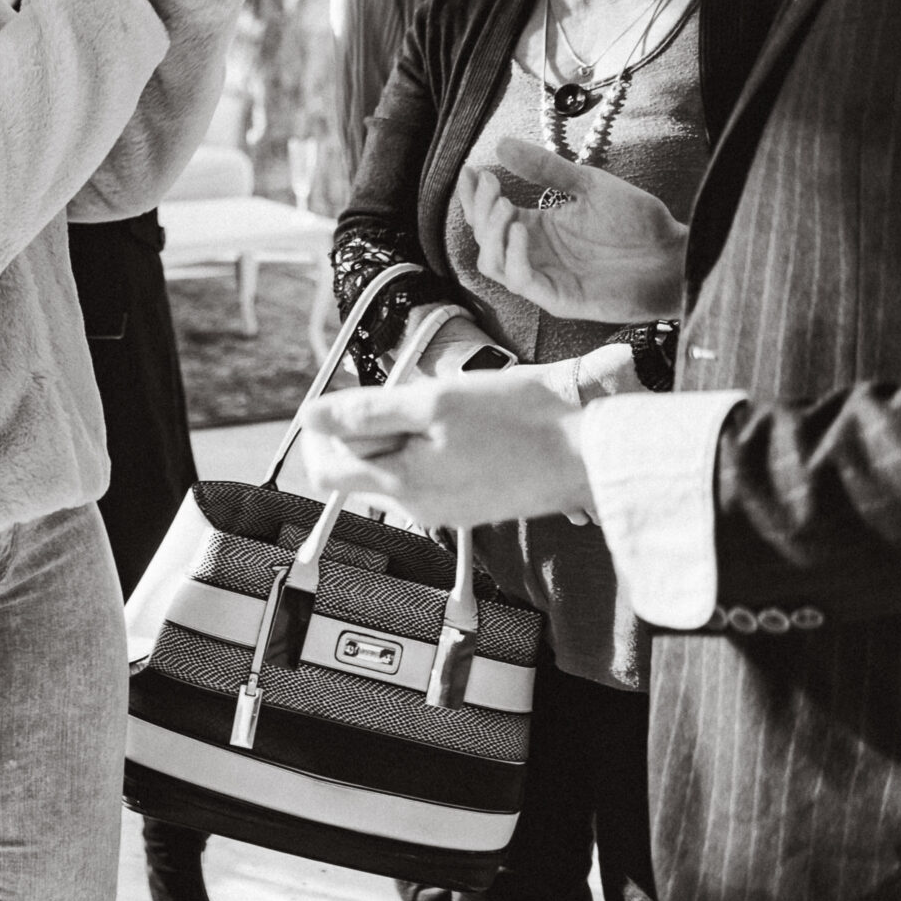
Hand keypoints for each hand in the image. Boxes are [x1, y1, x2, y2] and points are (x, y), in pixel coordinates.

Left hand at [293, 366, 596, 525]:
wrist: (591, 446)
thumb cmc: (520, 420)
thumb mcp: (433, 403)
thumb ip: (366, 413)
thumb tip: (310, 417)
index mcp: (405, 486)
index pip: (327, 472)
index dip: (320, 434)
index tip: (332, 401)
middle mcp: (421, 507)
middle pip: (359, 470)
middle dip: (364, 430)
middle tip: (395, 393)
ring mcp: (447, 507)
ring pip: (393, 469)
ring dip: (396, 434)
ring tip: (433, 404)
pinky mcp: (471, 501)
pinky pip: (427, 473)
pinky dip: (426, 444)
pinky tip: (457, 422)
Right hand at [460, 138, 688, 321]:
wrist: (675, 254)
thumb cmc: (638, 223)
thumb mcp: (589, 184)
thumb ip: (547, 169)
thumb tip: (503, 145)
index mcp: (537, 227)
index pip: (489, 215)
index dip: (473, 196)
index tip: (472, 170)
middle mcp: (535, 254)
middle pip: (484, 238)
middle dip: (480, 211)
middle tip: (493, 186)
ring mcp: (545, 278)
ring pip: (494, 264)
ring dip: (492, 235)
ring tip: (506, 207)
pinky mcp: (560, 298)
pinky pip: (522, 282)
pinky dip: (515, 257)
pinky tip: (524, 231)